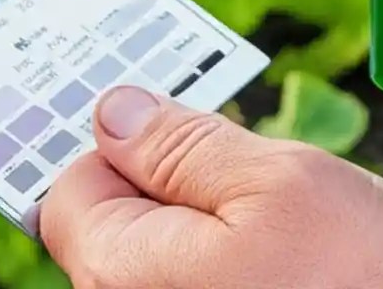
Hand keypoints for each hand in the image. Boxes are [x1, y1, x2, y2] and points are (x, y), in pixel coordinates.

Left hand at [39, 86, 382, 288]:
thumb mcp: (286, 184)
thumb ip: (187, 146)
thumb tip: (116, 111)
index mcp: (125, 272)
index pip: (71, 183)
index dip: (128, 138)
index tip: (186, 119)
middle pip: (123, 221)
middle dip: (187, 180)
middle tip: (266, 173)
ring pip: (180, 253)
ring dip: (230, 221)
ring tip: (307, 232)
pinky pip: (217, 282)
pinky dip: (251, 259)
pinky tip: (311, 265)